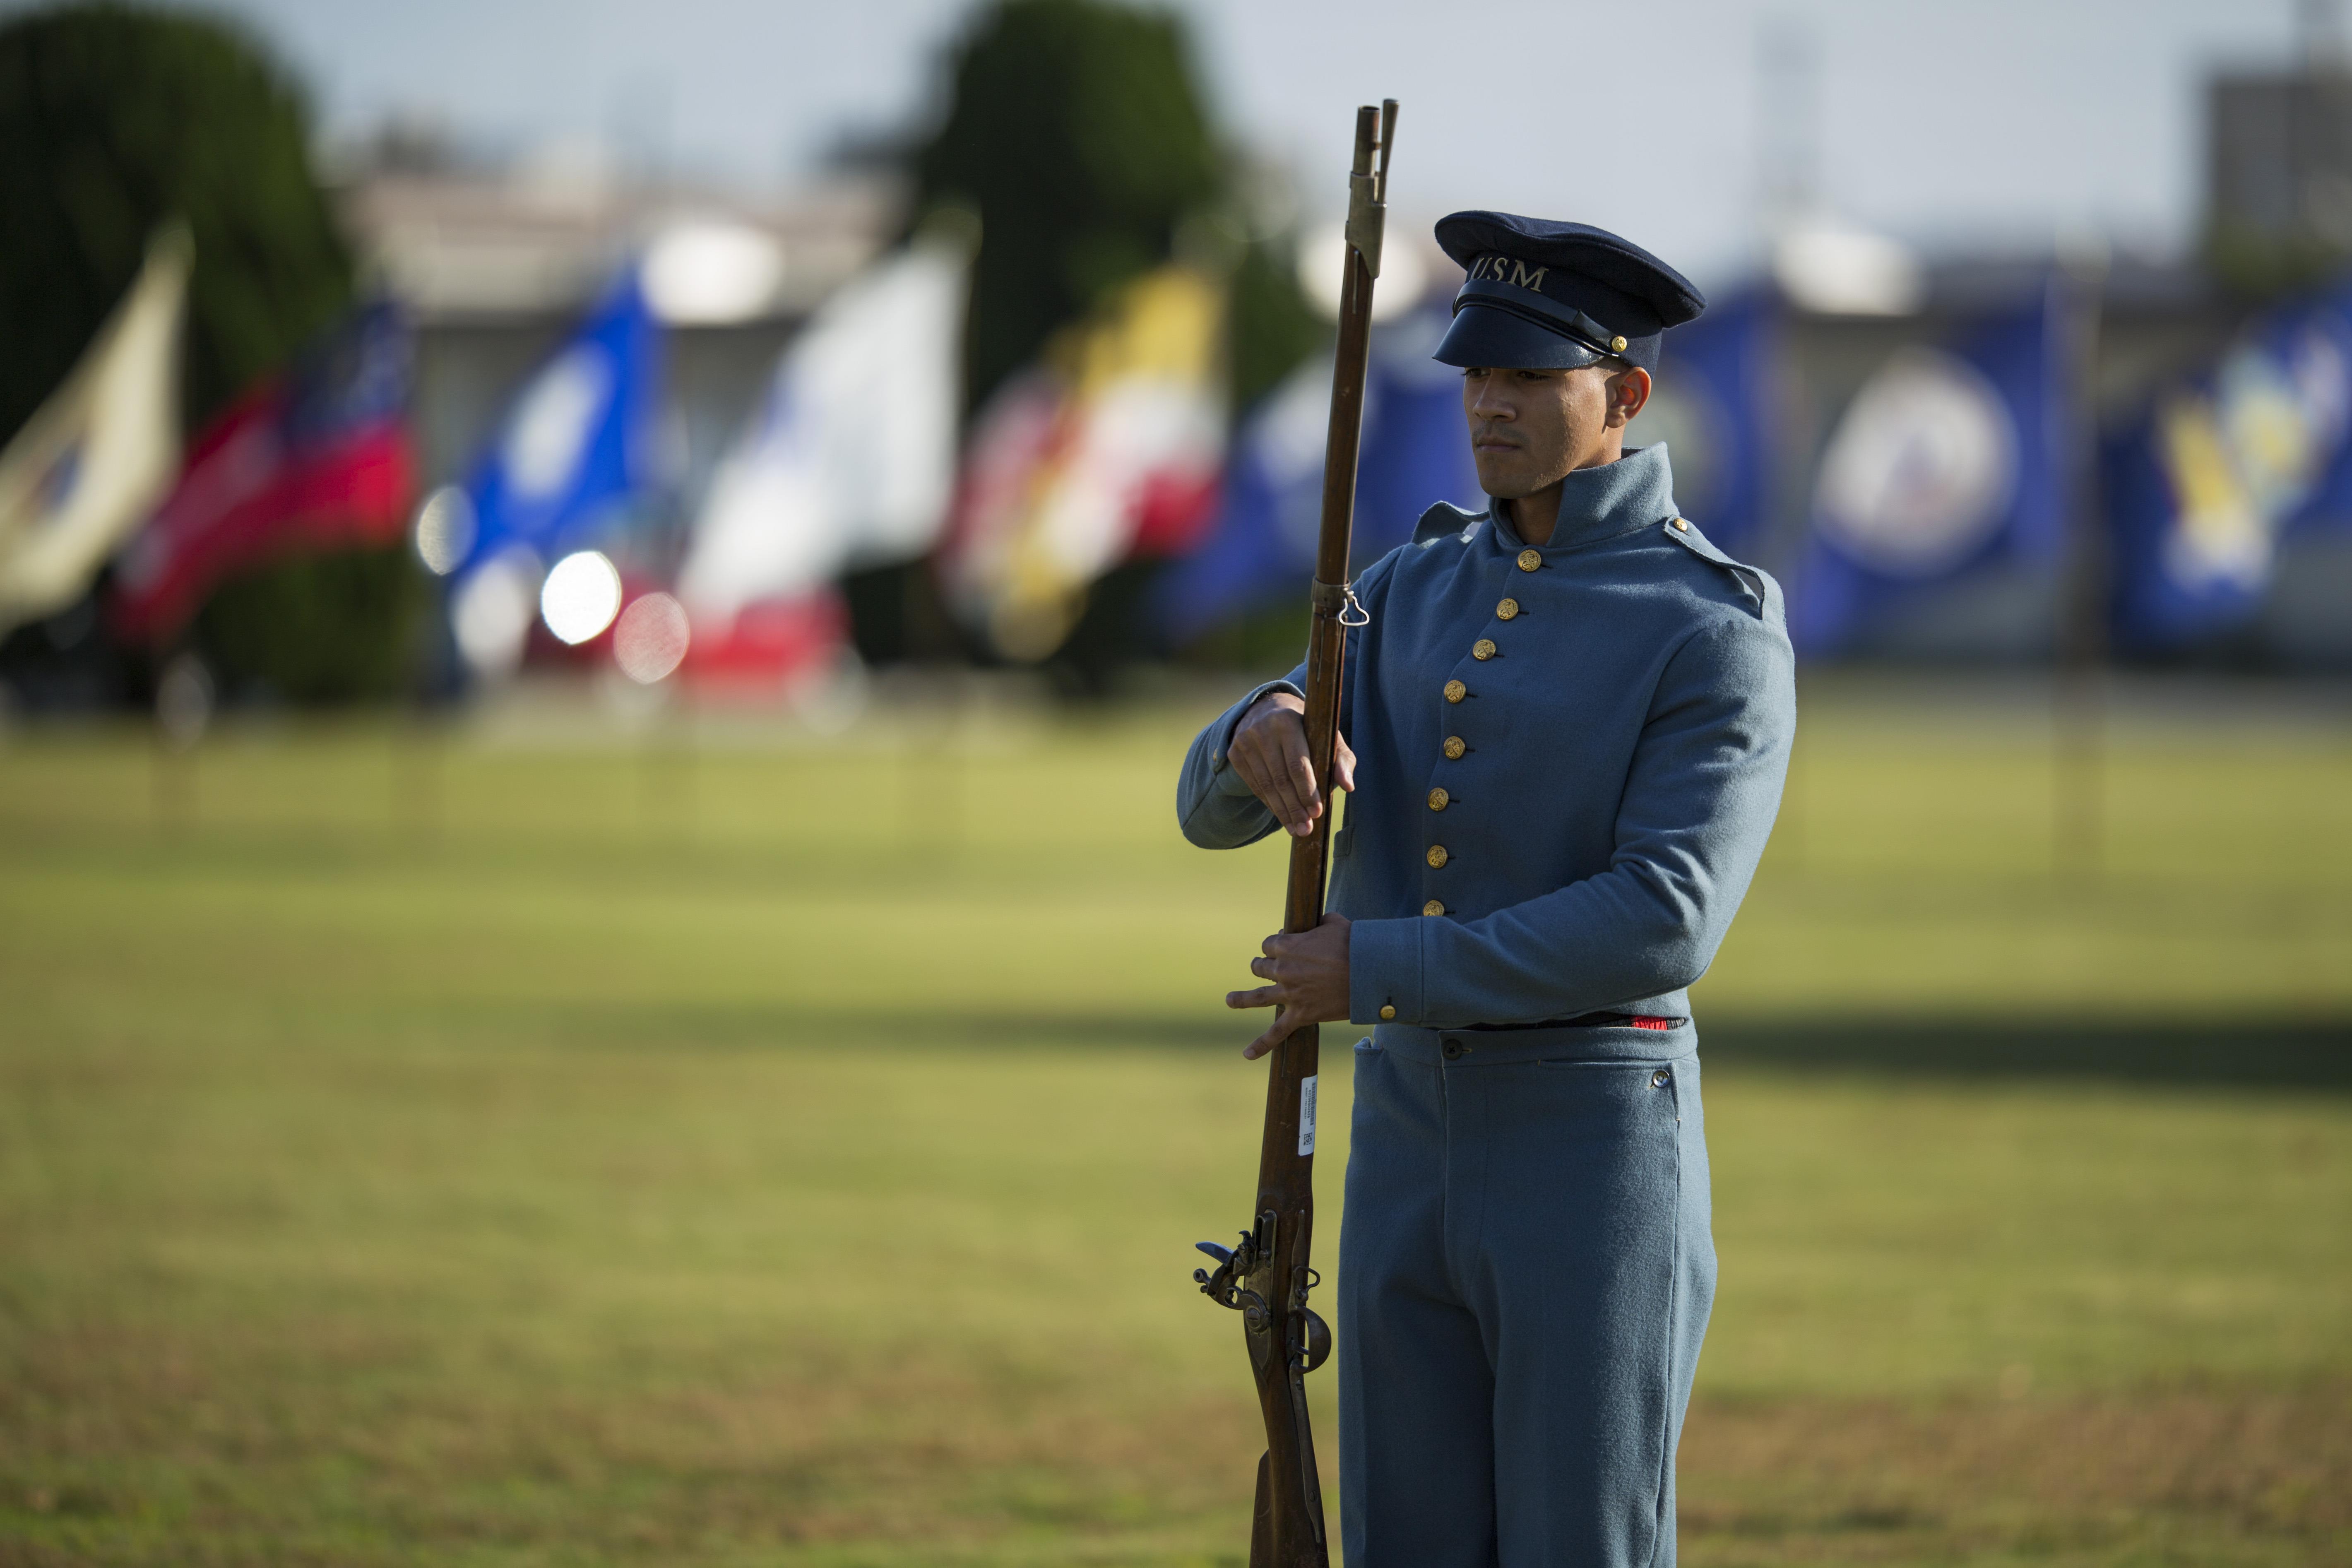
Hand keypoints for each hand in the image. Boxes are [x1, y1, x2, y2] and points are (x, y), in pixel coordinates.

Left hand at [1227, 913, 1351, 1058]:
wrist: (1369, 972)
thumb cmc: (1354, 944)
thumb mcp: (1334, 923)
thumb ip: (1319, 921)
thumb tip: (1318, 922)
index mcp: (1287, 946)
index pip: (1268, 944)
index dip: (1275, 945)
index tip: (1284, 945)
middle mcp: (1283, 970)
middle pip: (1261, 968)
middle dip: (1264, 966)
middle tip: (1271, 968)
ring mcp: (1289, 994)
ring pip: (1257, 997)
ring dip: (1241, 999)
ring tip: (1230, 1000)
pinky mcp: (1301, 1015)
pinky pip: (1277, 1033)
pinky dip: (1261, 1044)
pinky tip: (1247, 1054)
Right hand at [1228, 691, 1355, 837]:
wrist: (1267, 707)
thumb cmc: (1306, 726)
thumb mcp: (1328, 734)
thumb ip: (1342, 759)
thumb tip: (1348, 786)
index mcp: (1287, 722)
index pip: (1297, 764)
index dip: (1307, 791)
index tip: (1317, 813)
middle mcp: (1262, 730)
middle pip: (1280, 779)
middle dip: (1294, 808)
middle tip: (1306, 829)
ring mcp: (1244, 741)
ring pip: (1265, 785)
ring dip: (1281, 811)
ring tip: (1296, 829)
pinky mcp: (1234, 753)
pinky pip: (1253, 785)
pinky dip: (1268, 803)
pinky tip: (1281, 815)